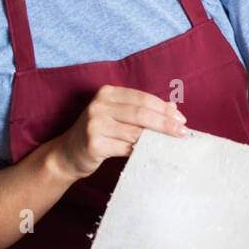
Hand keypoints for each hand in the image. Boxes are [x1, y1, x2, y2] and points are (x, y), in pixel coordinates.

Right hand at [52, 85, 187, 180]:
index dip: (163, 108)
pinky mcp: (93, 144)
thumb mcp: (116, 115)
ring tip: (170, 143)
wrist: (66, 155)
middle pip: (141, 114)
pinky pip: (125, 148)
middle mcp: (99, 106)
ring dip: (156, 139)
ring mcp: (94, 125)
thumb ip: (139, 110)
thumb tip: (173, 110)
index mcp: (107, 93)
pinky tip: (150, 153)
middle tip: (182, 132)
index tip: (180, 118)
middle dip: (165, 123)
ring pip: (135, 132)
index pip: (142, 98)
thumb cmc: (98, 133)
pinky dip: (141, 151)